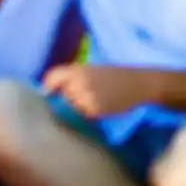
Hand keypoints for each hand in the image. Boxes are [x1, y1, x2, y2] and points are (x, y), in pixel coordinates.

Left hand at [42, 64, 159, 118]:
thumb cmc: (113, 76)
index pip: (52, 78)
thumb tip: (48, 91)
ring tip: (95, 101)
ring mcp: (85, 98)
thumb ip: (70, 78)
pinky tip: (101, 107)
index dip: (48, 87)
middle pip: (60, 97)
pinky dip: (88, 115)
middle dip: (66, 99)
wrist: (137, 84)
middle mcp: (77, 82)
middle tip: (82, 97)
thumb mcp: (89, 70)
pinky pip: (84, 116)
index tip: (49, 94)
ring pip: (71, 108)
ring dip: (77, 108)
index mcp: (75, 69)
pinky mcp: (94, 111)